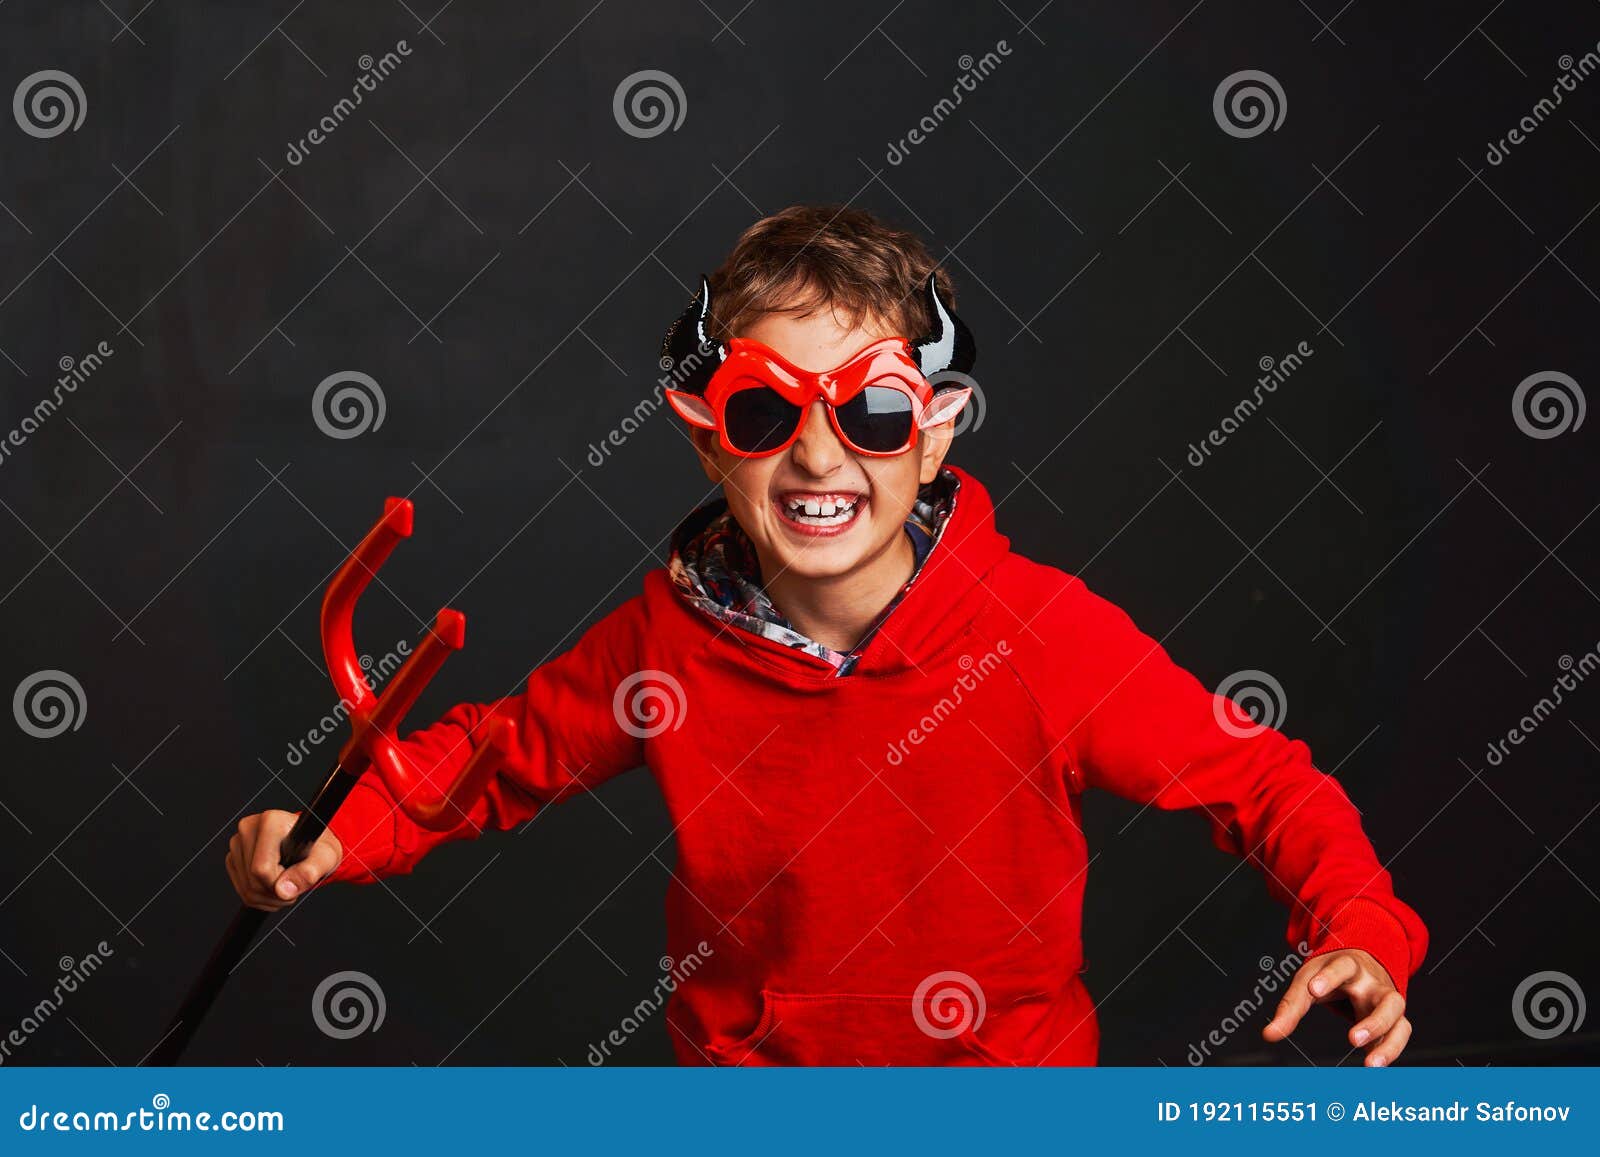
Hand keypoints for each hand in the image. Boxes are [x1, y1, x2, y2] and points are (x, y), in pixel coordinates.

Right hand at [225, 810, 343, 911]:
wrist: (311, 845)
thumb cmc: (319, 847)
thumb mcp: (326, 857)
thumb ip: (309, 872)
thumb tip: (284, 890)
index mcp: (271, 821)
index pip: (262, 869)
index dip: (280, 883)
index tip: (296, 876)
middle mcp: (249, 827)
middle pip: (252, 881)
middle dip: (276, 893)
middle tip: (295, 884)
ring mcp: (237, 843)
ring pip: (246, 889)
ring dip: (269, 897)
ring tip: (287, 884)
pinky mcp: (233, 857)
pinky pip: (241, 890)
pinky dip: (260, 897)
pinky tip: (275, 885)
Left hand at [1263, 949, 1410, 1066]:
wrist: (1362, 964)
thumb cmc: (1331, 974)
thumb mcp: (1309, 981)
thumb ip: (1291, 1007)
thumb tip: (1269, 1035)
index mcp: (1348, 966)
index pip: (1342, 967)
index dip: (1329, 977)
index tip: (1314, 990)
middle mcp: (1374, 984)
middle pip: (1386, 998)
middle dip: (1373, 1021)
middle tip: (1353, 1038)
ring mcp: (1388, 1000)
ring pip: (1400, 1020)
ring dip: (1387, 1041)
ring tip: (1370, 1064)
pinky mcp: (1395, 1018)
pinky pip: (1401, 1033)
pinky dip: (1391, 1050)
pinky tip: (1374, 1066)